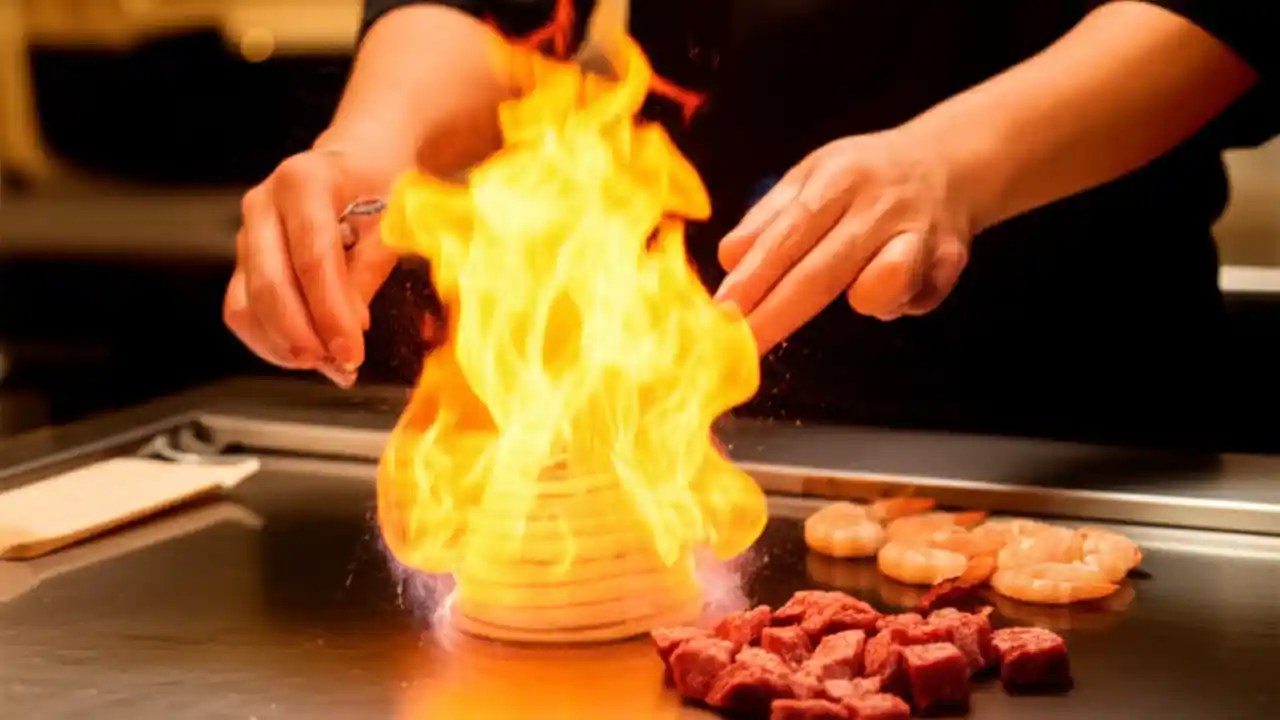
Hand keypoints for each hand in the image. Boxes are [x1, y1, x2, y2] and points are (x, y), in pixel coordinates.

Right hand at [223, 146, 401, 386]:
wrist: (359, 159)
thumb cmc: (379, 184)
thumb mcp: (392, 219)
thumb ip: (369, 271)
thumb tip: (350, 327)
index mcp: (303, 183)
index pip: (313, 260)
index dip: (331, 313)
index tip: (352, 352)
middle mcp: (263, 205)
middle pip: (270, 286)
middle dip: (305, 336)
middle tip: (341, 365)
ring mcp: (247, 233)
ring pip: (246, 304)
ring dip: (284, 345)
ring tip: (328, 362)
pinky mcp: (243, 259)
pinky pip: (242, 309)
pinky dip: (270, 340)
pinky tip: (307, 352)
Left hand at [714, 130, 973, 353]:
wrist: (951, 163)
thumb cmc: (864, 178)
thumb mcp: (811, 177)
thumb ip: (768, 219)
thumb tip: (729, 260)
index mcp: (838, 178)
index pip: (786, 236)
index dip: (753, 279)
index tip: (723, 314)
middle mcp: (880, 204)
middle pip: (821, 271)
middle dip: (777, 315)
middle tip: (744, 347)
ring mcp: (919, 233)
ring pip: (880, 287)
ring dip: (860, 301)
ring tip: (855, 291)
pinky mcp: (951, 262)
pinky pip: (911, 301)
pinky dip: (895, 304)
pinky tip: (893, 286)